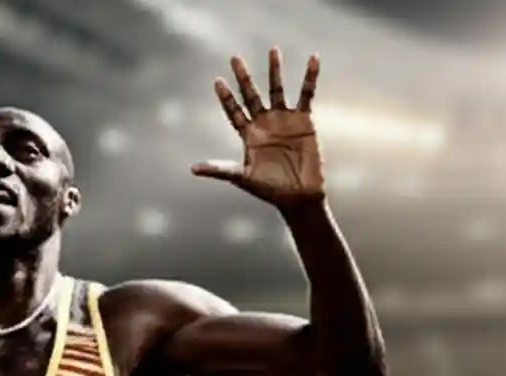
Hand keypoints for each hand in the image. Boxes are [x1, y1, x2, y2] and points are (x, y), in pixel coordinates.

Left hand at [192, 48, 324, 207]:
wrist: (298, 196)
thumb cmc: (269, 189)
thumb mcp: (242, 177)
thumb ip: (220, 170)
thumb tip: (193, 169)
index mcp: (248, 134)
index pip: (233, 110)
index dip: (226, 97)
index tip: (217, 80)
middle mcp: (264, 123)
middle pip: (251, 94)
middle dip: (243, 77)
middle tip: (234, 57)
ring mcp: (284, 119)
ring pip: (277, 89)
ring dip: (275, 71)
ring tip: (273, 50)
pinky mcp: (304, 120)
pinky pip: (306, 94)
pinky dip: (310, 77)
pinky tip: (312, 60)